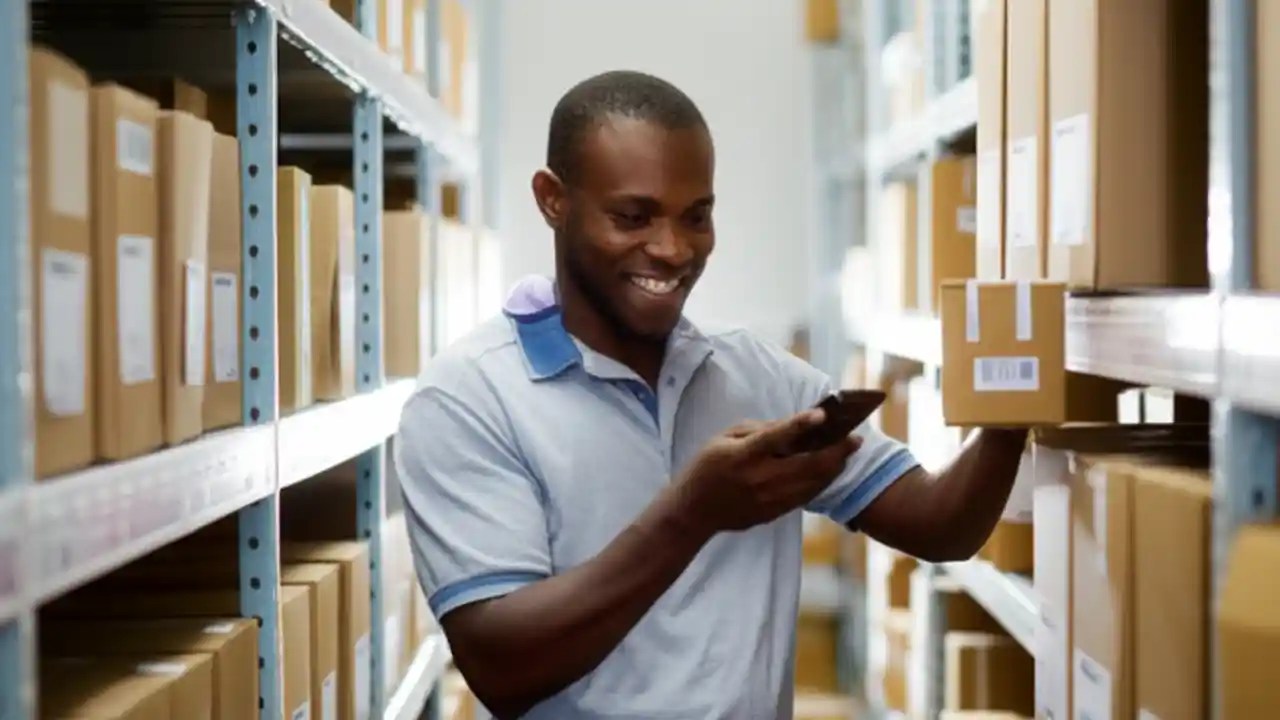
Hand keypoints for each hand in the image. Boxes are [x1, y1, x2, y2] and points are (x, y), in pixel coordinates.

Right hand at [673, 410, 862, 533]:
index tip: (823, 415)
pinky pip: (807, 496)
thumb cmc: (706, 468)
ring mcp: (770, 499)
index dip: (801, 425)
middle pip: (808, 465)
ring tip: (848, 452)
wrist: (694, 512)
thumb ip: (757, 430)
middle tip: (854, 438)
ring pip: (813, 483)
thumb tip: (791, 426)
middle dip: (835, 451)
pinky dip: (822, 481)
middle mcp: (761, 478)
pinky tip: (829, 470)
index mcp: (744, 455)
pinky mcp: (775, 512)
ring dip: (834, 467)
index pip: (776, 438)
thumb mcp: (723, 439)